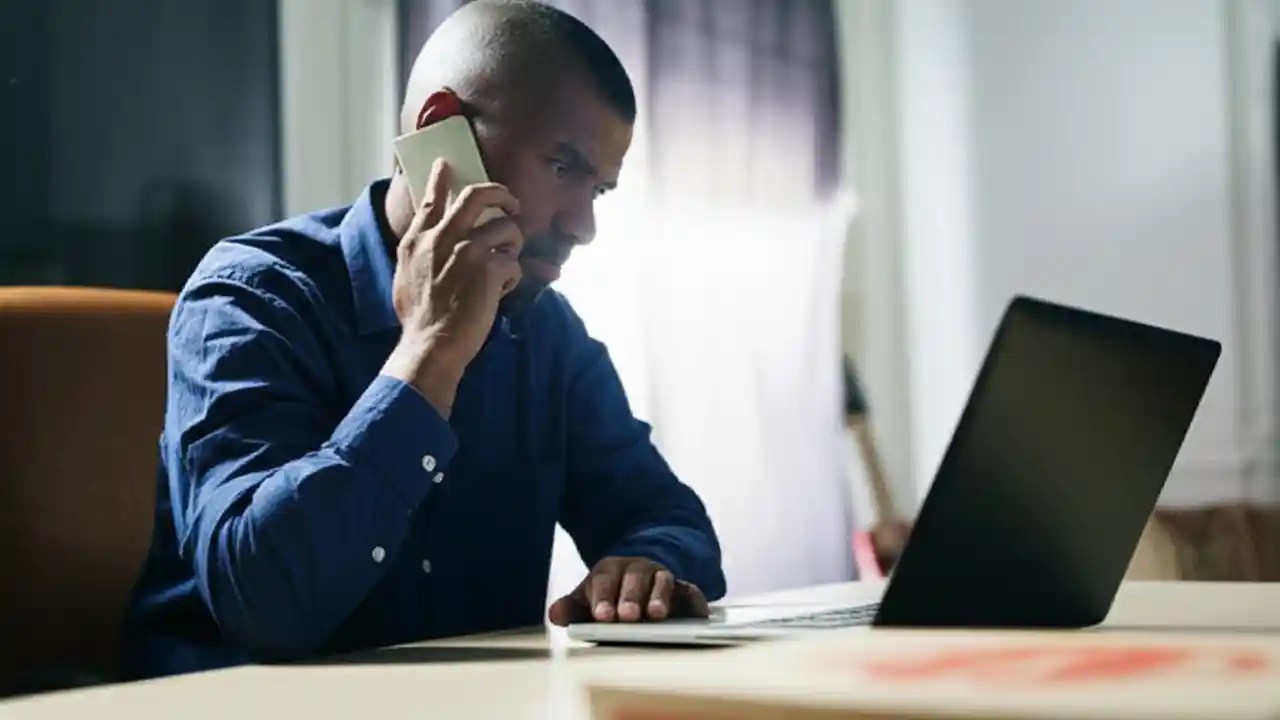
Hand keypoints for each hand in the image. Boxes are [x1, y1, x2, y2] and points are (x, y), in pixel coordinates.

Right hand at [382, 159, 522, 415]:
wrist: (430, 346)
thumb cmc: (419, 319)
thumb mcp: (405, 276)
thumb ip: (417, 252)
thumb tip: (424, 238)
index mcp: (417, 241)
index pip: (432, 199)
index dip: (441, 177)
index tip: (447, 162)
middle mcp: (441, 239)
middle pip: (477, 196)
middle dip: (501, 193)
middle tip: (511, 203)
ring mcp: (466, 251)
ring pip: (506, 228)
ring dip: (513, 246)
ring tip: (505, 264)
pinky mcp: (488, 269)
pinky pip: (514, 262)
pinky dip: (513, 277)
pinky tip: (501, 292)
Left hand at [547, 557, 709, 625]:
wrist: (640, 585)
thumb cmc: (610, 600)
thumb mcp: (589, 603)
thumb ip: (572, 609)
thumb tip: (555, 615)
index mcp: (610, 571)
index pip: (604, 579)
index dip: (602, 597)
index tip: (602, 616)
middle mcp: (637, 570)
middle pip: (634, 578)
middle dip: (630, 597)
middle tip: (627, 616)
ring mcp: (662, 578)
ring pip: (663, 581)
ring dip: (660, 597)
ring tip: (656, 615)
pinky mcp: (685, 591)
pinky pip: (691, 593)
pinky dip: (695, 602)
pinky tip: (697, 614)